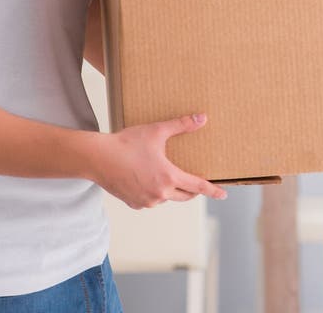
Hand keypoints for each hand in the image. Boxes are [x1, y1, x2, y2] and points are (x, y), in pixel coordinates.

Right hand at [90, 113, 227, 209]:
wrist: (98, 158)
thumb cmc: (127, 143)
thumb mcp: (157, 131)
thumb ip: (181, 125)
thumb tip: (202, 118)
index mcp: (169, 177)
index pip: (198, 186)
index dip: (212, 190)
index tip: (224, 194)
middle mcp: (160, 194)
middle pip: (184, 196)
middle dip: (192, 190)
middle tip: (197, 184)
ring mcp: (146, 201)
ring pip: (166, 198)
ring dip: (170, 190)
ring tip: (164, 174)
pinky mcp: (134, 203)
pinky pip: (150, 200)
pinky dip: (152, 192)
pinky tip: (145, 179)